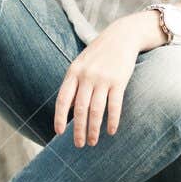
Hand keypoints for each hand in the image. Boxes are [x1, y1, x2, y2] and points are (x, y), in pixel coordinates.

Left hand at [55, 18, 142, 145]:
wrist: (121, 36)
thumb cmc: (98, 54)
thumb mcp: (81, 64)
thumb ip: (74, 84)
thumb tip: (69, 109)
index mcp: (73, 72)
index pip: (63, 99)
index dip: (60, 117)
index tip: (59, 132)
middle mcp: (86, 76)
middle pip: (80, 108)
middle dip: (78, 129)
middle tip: (79, 144)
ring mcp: (103, 78)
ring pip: (96, 110)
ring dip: (94, 129)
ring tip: (92, 142)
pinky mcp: (119, 81)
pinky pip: (114, 105)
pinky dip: (112, 120)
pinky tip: (111, 131)